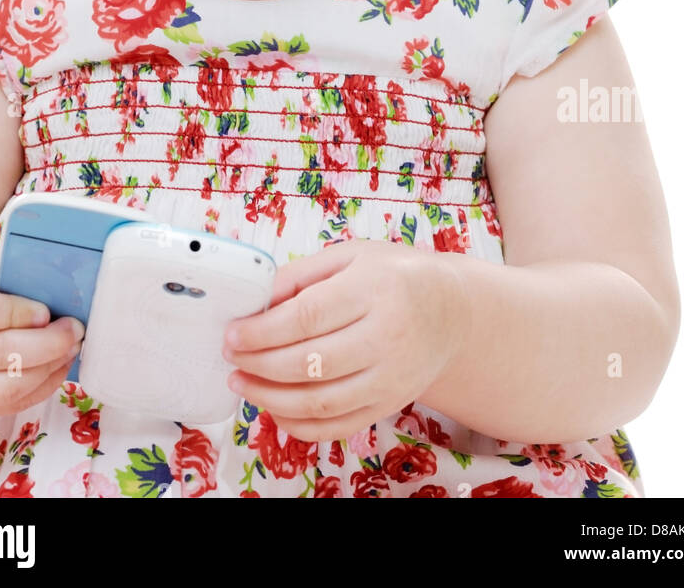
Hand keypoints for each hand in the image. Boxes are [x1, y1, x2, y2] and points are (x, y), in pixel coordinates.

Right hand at [0, 242, 85, 419]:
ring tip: (70, 348)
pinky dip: (38, 389)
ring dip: (46, 371)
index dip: (16, 313)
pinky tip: (56, 366)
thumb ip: (19, 271)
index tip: (46, 310)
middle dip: (45, 345)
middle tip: (74, 330)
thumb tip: (64, 291)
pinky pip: (3, 407)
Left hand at [221, 238, 463, 441]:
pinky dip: (299, 425)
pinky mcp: (390, 404)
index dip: (261, 330)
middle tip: (232, 356)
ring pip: (321, 401)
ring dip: (271, 398)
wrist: (451, 312)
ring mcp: (391, 377)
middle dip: (259, 363)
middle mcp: (387, 336)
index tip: (233, 333)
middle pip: (309, 362)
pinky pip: (338, 426)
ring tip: (243, 383)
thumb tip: (254, 299)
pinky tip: (274, 408)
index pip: (307, 317)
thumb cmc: (396, 276)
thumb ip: (300, 275)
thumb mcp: (351, 256)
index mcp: (375, 289)